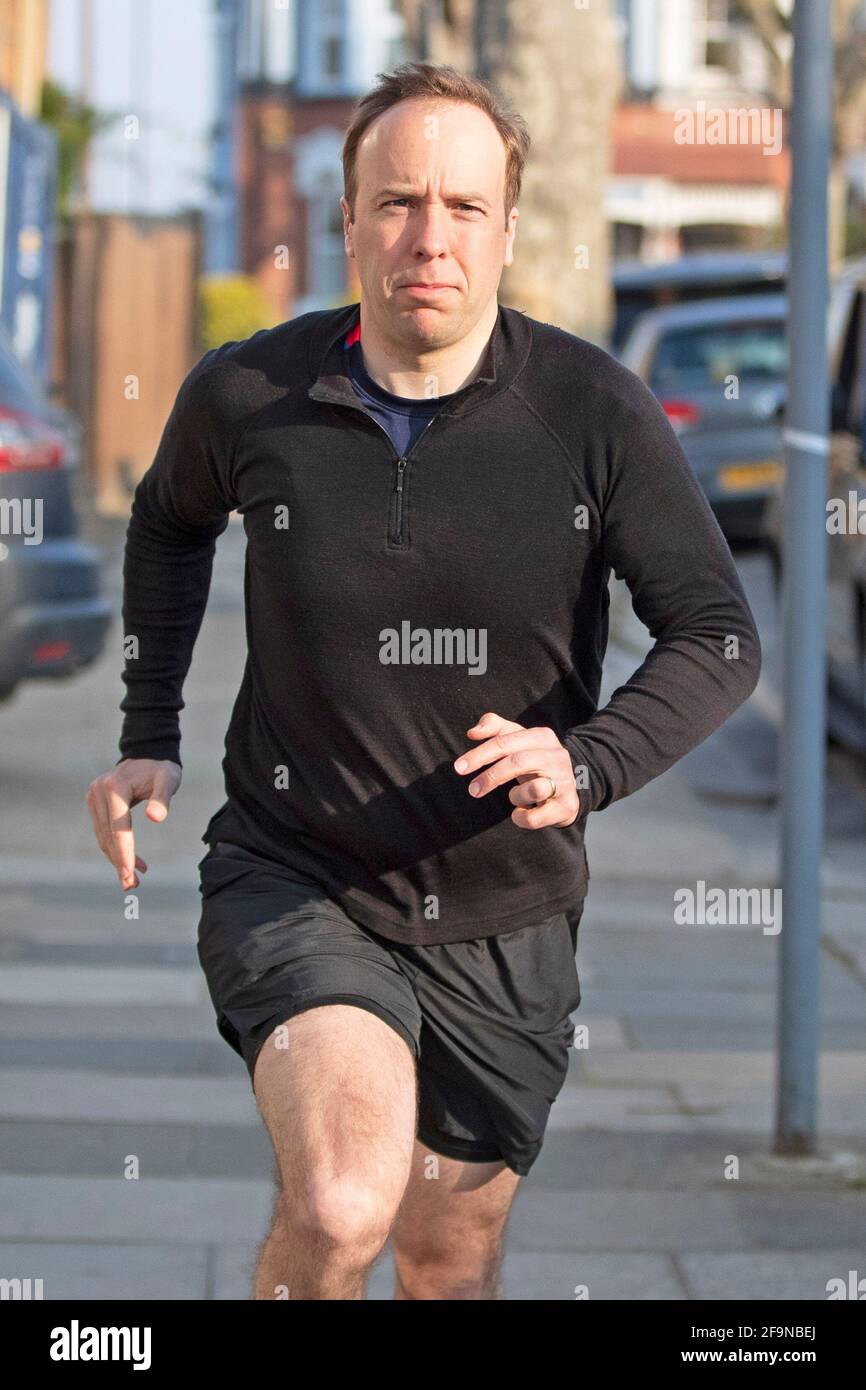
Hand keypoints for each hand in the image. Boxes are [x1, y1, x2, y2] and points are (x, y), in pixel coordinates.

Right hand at [86, 758, 181, 888]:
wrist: (148, 754)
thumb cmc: (161, 769)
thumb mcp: (168, 780)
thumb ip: (163, 798)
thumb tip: (156, 818)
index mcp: (115, 787)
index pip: (119, 827)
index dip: (124, 852)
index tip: (129, 874)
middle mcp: (98, 792)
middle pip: (108, 835)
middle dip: (119, 862)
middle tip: (131, 885)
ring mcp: (94, 798)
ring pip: (103, 836)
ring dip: (117, 858)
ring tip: (132, 880)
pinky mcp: (95, 803)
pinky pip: (104, 831)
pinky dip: (116, 848)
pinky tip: (131, 862)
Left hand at [453, 712, 579, 828]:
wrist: (569, 787)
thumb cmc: (534, 761)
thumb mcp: (517, 739)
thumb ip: (495, 728)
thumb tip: (472, 732)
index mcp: (542, 736)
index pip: (505, 742)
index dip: (479, 755)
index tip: (459, 768)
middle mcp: (556, 756)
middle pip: (517, 763)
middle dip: (491, 777)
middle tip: (472, 790)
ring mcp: (564, 782)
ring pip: (532, 790)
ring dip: (515, 796)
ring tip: (515, 796)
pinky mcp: (566, 806)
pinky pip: (534, 817)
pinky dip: (521, 817)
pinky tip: (521, 811)